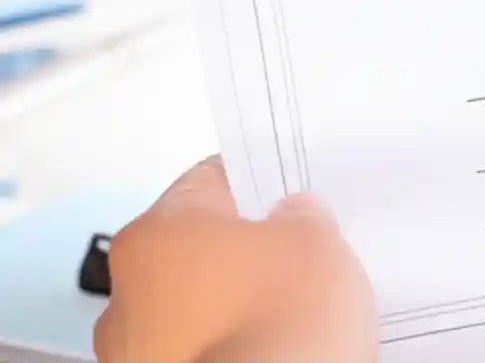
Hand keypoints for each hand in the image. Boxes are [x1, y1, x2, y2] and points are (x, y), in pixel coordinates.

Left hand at [94, 157, 377, 362]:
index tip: (287, 197)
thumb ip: (300, 215)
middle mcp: (125, 291)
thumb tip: (290, 216)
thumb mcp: (316, 240)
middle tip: (295, 262)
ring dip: (232, 310)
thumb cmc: (282, 318)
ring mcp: (133, 352)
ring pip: (192, 310)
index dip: (256, 185)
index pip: (208, 182)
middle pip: (193, 251)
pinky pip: (197, 354)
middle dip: (242, 256)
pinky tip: (269, 353)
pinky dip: (228, 351)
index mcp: (154, 233)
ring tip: (287, 318)